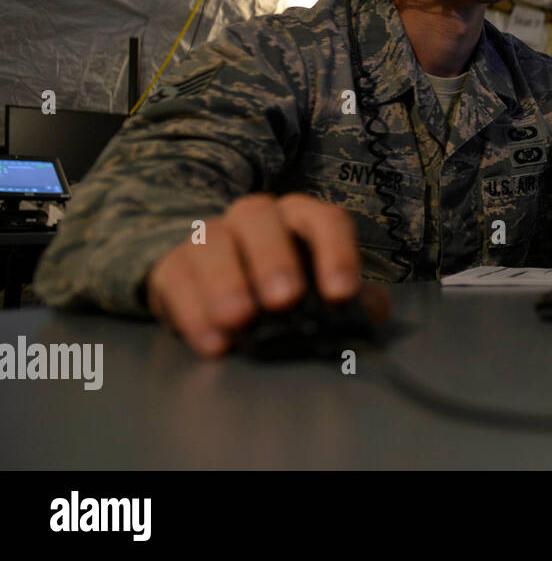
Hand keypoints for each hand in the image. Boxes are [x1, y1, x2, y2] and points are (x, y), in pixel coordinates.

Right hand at [144, 193, 361, 356]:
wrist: (218, 290)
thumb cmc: (286, 289)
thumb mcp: (323, 293)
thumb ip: (354, 302)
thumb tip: (369, 313)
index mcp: (301, 218)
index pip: (324, 220)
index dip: (336, 253)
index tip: (341, 294)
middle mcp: (254, 217)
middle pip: (259, 218)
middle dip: (273, 258)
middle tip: (284, 300)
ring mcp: (209, 236)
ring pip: (211, 240)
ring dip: (225, 281)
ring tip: (240, 320)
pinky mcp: (172, 266)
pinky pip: (176, 279)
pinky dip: (193, 313)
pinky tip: (214, 343)